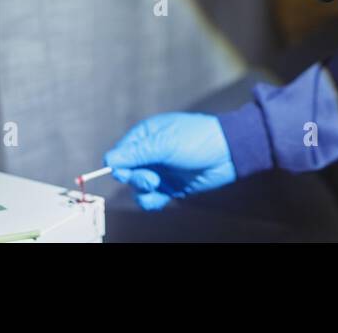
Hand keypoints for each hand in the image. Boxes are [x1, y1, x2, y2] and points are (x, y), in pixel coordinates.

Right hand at [102, 112, 235, 210]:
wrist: (228, 153)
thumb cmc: (198, 140)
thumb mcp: (165, 144)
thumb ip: (137, 153)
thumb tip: (109, 160)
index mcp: (146, 135)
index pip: (121, 153)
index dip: (121, 165)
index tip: (127, 173)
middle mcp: (150, 153)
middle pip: (127, 173)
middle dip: (136, 178)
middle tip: (152, 179)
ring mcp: (160, 170)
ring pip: (137, 188)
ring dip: (144, 191)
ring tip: (159, 187)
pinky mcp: (169, 186)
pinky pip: (151, 198)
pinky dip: (152, 201)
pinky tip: (162, 199)